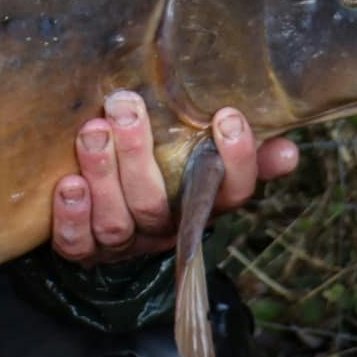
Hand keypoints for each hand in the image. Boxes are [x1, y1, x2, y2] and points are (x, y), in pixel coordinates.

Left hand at [51, 92, 298, 264]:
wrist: (104, 219)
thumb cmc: (162, 171)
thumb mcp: (198, 157)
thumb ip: (235, 149)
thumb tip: (289, 149)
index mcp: (200, 205)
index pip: (230, 191)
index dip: (235, 159)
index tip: (228, 115)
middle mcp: (163, 230)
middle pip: (157, 205)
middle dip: (139, 154)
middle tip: (125, 105)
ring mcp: (122, 244)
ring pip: (116, 222)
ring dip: (103, 176)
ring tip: (91, 132)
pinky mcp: (82, 251)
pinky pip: (77, 244)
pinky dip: (72, 217)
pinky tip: (68, 184)